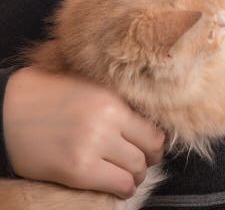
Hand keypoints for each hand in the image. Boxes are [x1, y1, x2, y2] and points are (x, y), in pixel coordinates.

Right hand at [3, 67, 164, 198]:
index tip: (154, 148)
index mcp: (113, 103)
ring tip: (131, 176)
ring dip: (136, 177)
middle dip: (149, 161)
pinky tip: (120, 187)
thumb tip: (145, 122)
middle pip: (146, 153)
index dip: (157, 144)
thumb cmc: (54, 95)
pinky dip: (122, 189)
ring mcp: (91, 149)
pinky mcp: (75, 171)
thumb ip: (119, 105)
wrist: (10, 108)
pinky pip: (113, 185)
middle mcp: (106, 126)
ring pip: (133, 171)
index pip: (153, 132)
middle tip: (144, 163)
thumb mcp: (93, 89)